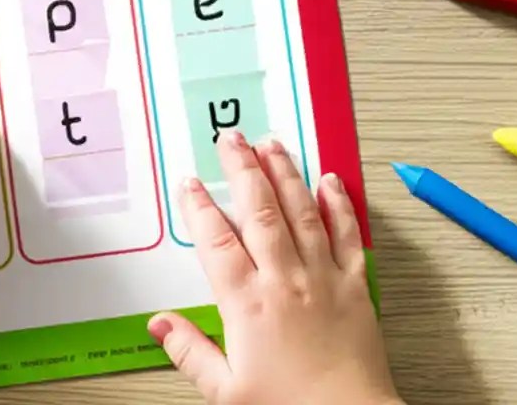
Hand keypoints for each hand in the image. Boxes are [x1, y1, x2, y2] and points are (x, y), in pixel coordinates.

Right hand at [148, 131, 401, 404]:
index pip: (217, 240)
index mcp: (248, 304)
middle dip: (243, 169)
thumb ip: (191, 352)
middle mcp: (285, 282)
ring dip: (286, 173)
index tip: (191, 183)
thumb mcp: (225, 391)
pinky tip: (330, 181)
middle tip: (232, 138)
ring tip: (273, 144)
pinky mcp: (355, 288)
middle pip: (260, 211)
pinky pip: (348, 235)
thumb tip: (160, 325)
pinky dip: (339, 205)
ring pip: (302, 212)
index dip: (200, 206)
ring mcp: (323, 280)